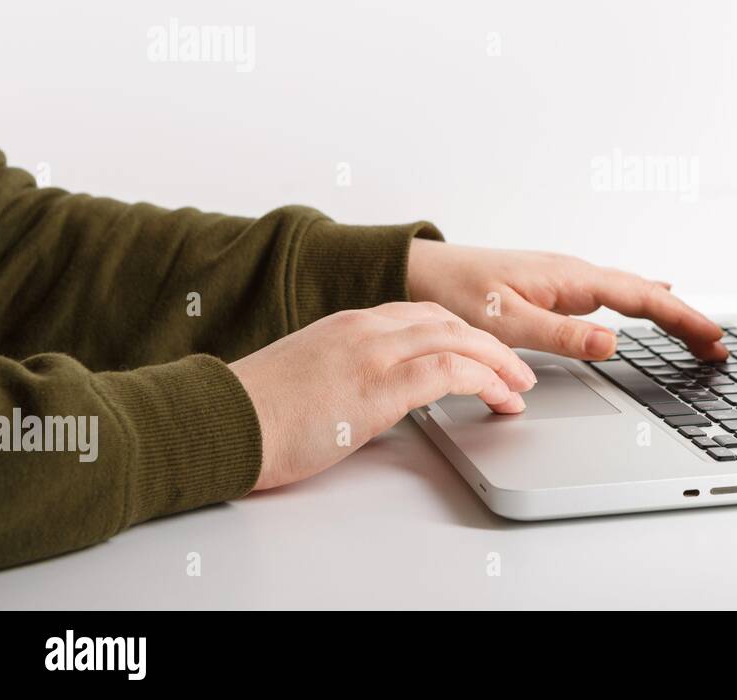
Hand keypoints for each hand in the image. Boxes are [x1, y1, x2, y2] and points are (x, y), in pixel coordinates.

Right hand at [229, 301, 536, 490]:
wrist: (218, 421)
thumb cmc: (254, 412)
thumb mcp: (310, 378)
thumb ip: (347, 375)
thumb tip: (373, 398)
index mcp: (348, 325)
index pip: (423, 315)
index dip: (463, 334)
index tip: (484, 353)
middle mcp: (365, 329)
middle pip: (450, 322)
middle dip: (491, 345)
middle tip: (516, 370)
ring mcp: (373, 353)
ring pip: (459, 340)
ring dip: (498, 363)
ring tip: (518, 387)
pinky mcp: (377, 385)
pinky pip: (449, 371)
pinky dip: (484, 381)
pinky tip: (497, 397)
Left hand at [407, 241, 727, 361]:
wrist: (424, 271)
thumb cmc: (458, 293)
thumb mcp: (507, 323)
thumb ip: (562, 335)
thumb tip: (614, 342)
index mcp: (571, 279)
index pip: (643, 298)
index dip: (682, 319)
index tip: (713, 338)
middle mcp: (576, 274)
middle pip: (647, 294)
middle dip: (686, 319)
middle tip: (719, 347)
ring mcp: (569, 279)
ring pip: (633, 293)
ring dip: (669, 312)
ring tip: (699, 332)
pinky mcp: (558, 287)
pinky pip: (615, 293)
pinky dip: (644, 301)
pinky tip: (653, 300)